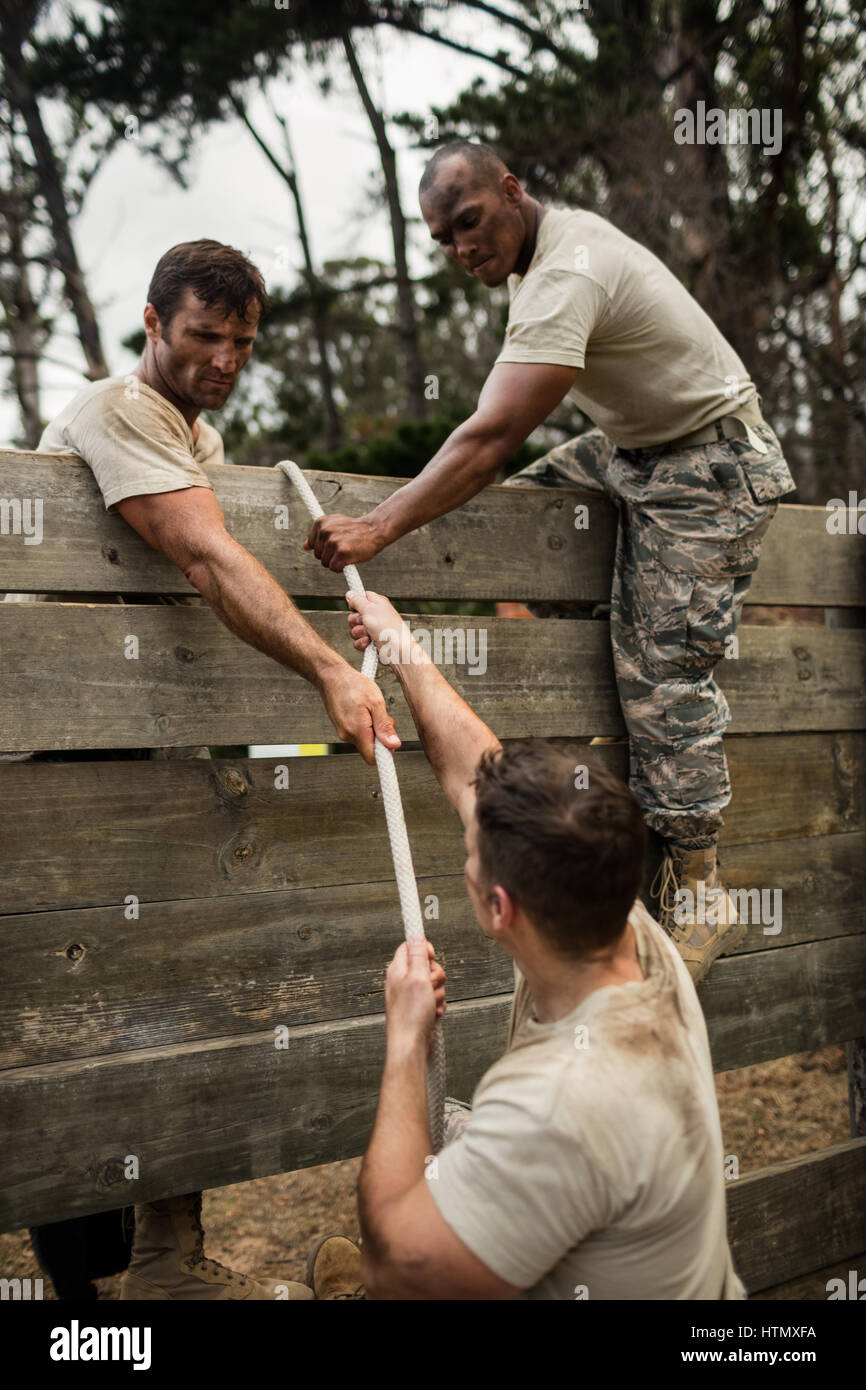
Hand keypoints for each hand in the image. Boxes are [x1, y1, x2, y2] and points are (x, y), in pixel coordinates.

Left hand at [304, 513, 383, 571]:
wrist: (374, 530)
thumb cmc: (355, 530)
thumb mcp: (335, 526)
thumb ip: (319, 535)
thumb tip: (305, 546)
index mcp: (320, 523)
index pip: (312, 545)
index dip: (324, 548)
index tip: (335, 544)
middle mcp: (324, 531)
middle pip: (317, 555)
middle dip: (330, 555)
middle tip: (344, 548)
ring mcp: (332, 542)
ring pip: (325, 562)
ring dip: (336, 562)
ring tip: (348, 552)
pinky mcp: (341, 552)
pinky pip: (334, 568)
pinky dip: (341, 568)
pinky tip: (349, 559)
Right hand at [319, 664, 400, 764]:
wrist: (332, 676)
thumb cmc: (352, 684)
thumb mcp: (376, 702)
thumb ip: (384, 726)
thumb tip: (393, 744)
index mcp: (357, 731)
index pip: (373, 758)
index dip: (385, 753)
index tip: (391, 743)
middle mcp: (347, 735)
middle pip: (371, 748)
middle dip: (381, 736)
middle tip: (381, 717)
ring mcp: (343, 732)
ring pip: (365, 740)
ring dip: (373, 728)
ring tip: (370, 710)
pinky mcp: (342, 728)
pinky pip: (358, 733)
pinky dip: (365, 725)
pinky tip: (363, 710)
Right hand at [346, 589, 412, 664]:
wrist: (398, 651)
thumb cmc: (389, 629)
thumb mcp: (370, 609)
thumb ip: (358, 601)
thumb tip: (350, 593)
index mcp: (377, 604)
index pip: (360, 598)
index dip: (355, 603)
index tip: (356, 608)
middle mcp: (375, 616)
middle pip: (354, 615)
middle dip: (356, 621)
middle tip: (365, 622)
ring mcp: (373, 630)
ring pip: (354, 630)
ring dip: (359, 633)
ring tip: (369, 634)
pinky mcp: (371, 642)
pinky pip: (357, 641)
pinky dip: (362, 643)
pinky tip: (369, 643)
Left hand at [385, 939, 445, 1055]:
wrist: (411, 1044)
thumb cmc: (410, 1015)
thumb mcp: (416, 978)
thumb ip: (417, 955)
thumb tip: (416, 934)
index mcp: (398, 970)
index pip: (410, 946)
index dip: (424, 948)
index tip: (431, 956)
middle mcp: (403, 981)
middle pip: (427, 965)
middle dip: (436, 976)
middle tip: (429, 986)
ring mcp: (412, 994)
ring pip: (435, 983)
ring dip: (438, 993)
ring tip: (429, 1003)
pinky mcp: (420, 1006)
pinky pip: (436, 998)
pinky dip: (438, 1005)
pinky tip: (432, 1013)